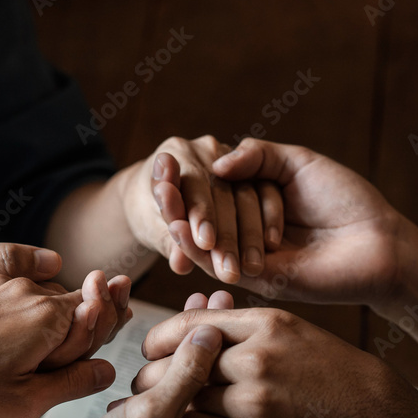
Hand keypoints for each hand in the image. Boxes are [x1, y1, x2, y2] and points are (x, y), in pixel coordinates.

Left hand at [0, 273, 119, 417]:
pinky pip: (6, 298)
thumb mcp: (28, 403)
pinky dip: (10, 318)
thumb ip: (76, 382)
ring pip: (36, 301)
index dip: (99, 331)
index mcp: (48, 315)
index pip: (98, 310)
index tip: (87, 354)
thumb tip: (107, 371)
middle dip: (69, 333)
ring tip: (13, 364)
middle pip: (68, 305)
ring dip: (38, 326)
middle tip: (47, 371)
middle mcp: (25, 290)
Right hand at [25, 325, 234, 417]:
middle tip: (212, 296)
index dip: (225, 342)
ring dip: (176, 355)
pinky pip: (161, 398)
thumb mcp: (153, 414)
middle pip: (210, 386)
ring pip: (183, 388)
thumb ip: (186, 372)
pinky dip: (157, 373)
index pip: (231, 390)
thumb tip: (212, 332)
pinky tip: (157, 346)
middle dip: (204, 342)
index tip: (226, 304)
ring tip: (192, 307)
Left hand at [119, 135, 283, 282]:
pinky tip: (270, 245)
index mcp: (174, 151)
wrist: (159, 200)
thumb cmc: (147, 213)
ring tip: (249, 269)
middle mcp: (204, 148)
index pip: (192, 184)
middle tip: (228, 270)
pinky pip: (267, 192)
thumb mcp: (151, 229)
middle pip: (221, 192)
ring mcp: (231, 157)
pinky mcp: (252, 169)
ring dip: (249, 234)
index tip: (206, 244)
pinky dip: (269, 218)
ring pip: (246, 195)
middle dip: (225, 234)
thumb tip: (180, 265)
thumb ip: (167, 244)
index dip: (200, 215)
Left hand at [135, 308, 417, 417]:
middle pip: (182, 364)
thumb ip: (248, 331)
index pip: (192, 325)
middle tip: (146, 383)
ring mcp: (256, 403)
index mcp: (269, 325)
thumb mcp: (299, 335)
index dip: (162, 338)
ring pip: (189, 401)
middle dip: (157, 375)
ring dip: (175, 406)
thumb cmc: (340, 378)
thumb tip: (197, 332)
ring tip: (166, 408)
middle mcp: (258, 360)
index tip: (151, 349)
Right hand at [170, 139, 417, 311]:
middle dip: (178, 200)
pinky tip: (178, 230)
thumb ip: (258, 157)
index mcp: (259, 201)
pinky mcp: (257, 282)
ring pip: (206, 241)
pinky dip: (195, 250)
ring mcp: (252, 256)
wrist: (379, 242)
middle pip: (205, 214)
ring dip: (179, 224)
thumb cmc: (347, 199)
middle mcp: (251, 230)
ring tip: (159, 203)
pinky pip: (220, 265)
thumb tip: (215, 163)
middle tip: (154, 183)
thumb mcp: (299, 163)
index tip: (164, 163)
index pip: (215, 187)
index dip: (190, 177)